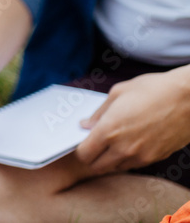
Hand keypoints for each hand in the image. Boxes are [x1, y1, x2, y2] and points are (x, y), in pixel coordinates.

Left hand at [75, 67, 189, 173]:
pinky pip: (135, 164)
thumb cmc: (153, 89)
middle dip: (92, 157)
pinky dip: (128, 158)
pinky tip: (130, 143)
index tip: (82, 141)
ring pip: (116, 167)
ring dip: (110, 159)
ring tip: (113, 142)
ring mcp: (142, 156)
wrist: (189, 98)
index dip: (80, 148)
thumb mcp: (118, 92)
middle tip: (94, 144)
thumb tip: (86, 124)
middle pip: (97, 166)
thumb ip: (99, 112)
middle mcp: (124, 148)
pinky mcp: (157, 158)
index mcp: (109, 130)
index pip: (84, 154)